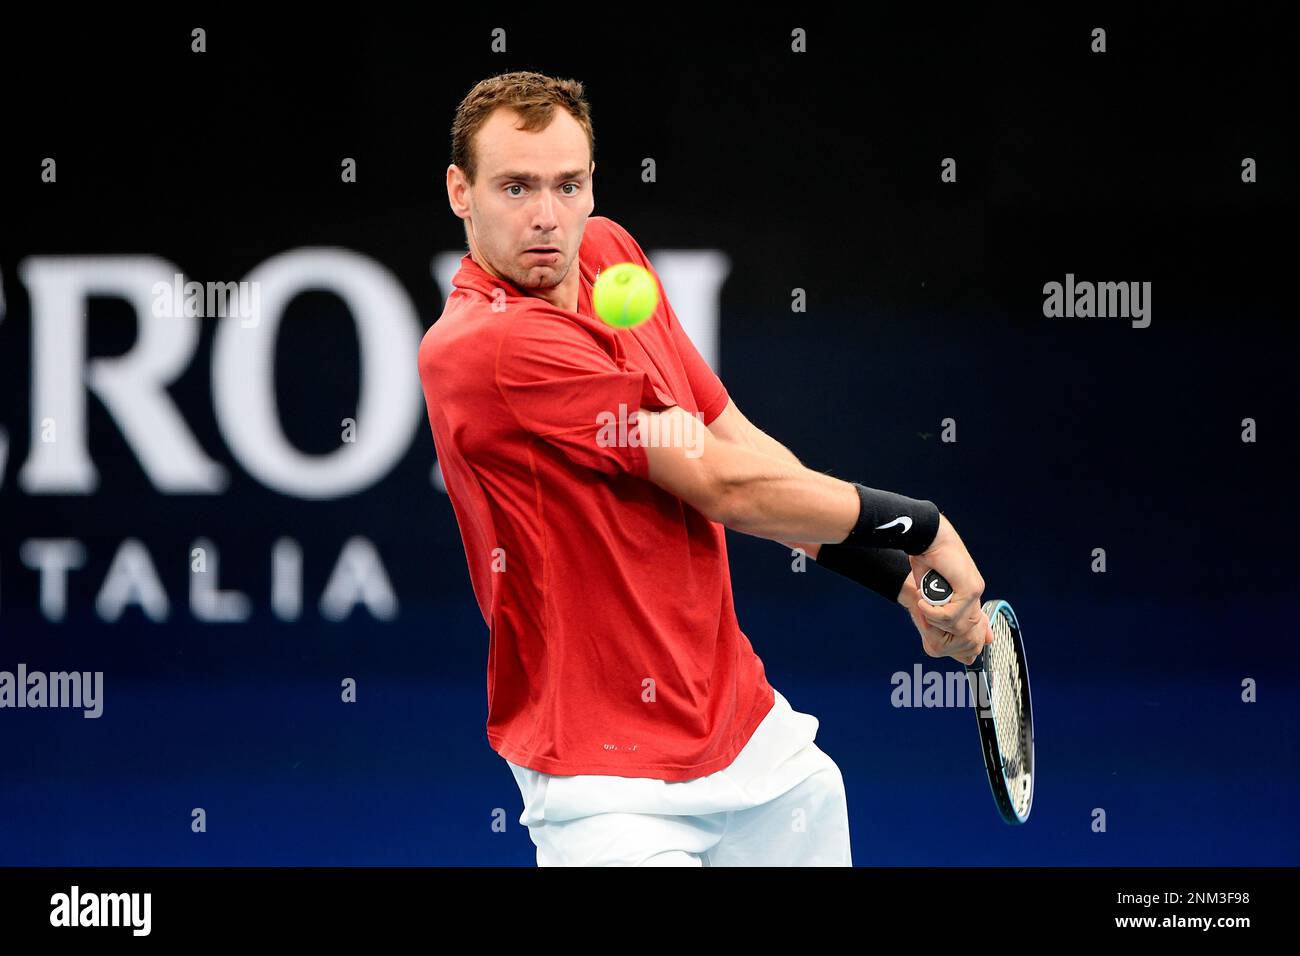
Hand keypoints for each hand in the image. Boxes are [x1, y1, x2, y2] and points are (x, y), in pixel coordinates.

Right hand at [903, 515, 992, 664]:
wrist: (925, 539)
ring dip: (934, 619)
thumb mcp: (930, 593)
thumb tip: (956, 638)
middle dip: (942, 632)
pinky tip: (923, 601)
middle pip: (968, 636)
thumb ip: (941, 614)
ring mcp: (974, 592)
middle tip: (925, 614)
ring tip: (923, 603)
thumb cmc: (924, 562)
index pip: (977, 635)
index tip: (939, 637)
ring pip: (958, 626)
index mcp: (969, 596)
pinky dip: (933, 612)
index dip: (960, 643)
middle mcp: (975, 595)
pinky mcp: (970, 589)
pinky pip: (952, 615)